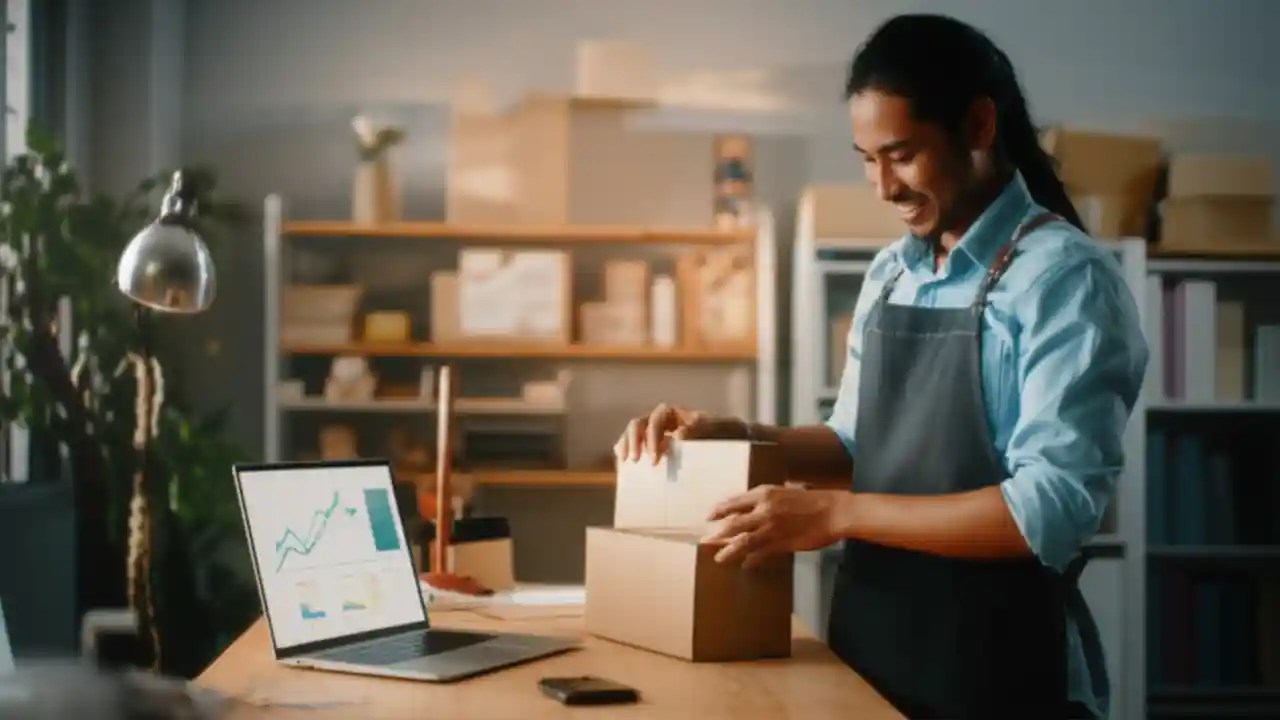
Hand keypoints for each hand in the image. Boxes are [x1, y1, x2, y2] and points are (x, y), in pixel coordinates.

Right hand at [612, 403, 747, 464]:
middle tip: (636, 461)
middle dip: (634, 442)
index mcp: (672, 413)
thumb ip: (699, 429)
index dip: (651, 438)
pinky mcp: (650, 444)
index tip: (655, 459)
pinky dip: (625, 449)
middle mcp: (659, 419)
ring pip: (632, 433)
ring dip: (626, 445)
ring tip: (625, 462)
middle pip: (637, 424)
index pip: (655, 420)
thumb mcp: (716, 428)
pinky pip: (633, 443)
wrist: (726, 440)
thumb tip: (677, 435)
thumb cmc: (721, 432)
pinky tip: (622, 461)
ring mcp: (652, 431)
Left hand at [703, 486, 848, 567]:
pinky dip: (751, 561)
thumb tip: (754, 504)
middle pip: (733, 524)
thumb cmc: (812, 498)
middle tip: (705, 541)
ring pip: (742, 542)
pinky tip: (746, 565)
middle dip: (716, 534)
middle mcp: (764, 511)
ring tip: (719, 558)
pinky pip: (761, 555)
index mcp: (764, 494)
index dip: (719, 510)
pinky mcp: (781, 545)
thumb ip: (768, 498)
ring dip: (728, 551)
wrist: (833, 512)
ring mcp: (771, 529)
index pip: (734, 502)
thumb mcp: (786, 490)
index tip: (709, 516)